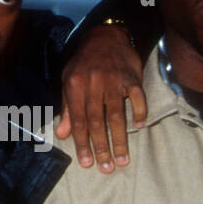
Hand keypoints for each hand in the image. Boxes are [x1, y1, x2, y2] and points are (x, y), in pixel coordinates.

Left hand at [56, 25, 146, 172]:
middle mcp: (94, 84)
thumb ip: (68, 109)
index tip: (86, 163)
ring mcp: (114, 81)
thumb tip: (63, 135)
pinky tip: (139, 127)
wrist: (106, 36)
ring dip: (120, 140)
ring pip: (117, 116)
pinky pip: (137, 99)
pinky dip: (139, 113)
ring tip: (122, 160)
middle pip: (98, 122)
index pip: (79, 121)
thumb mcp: (69, 81)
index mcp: (75, 86)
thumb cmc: (84, 62)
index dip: (82, 144)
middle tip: (106, 168)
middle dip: (101, 148)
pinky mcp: (132, 78)